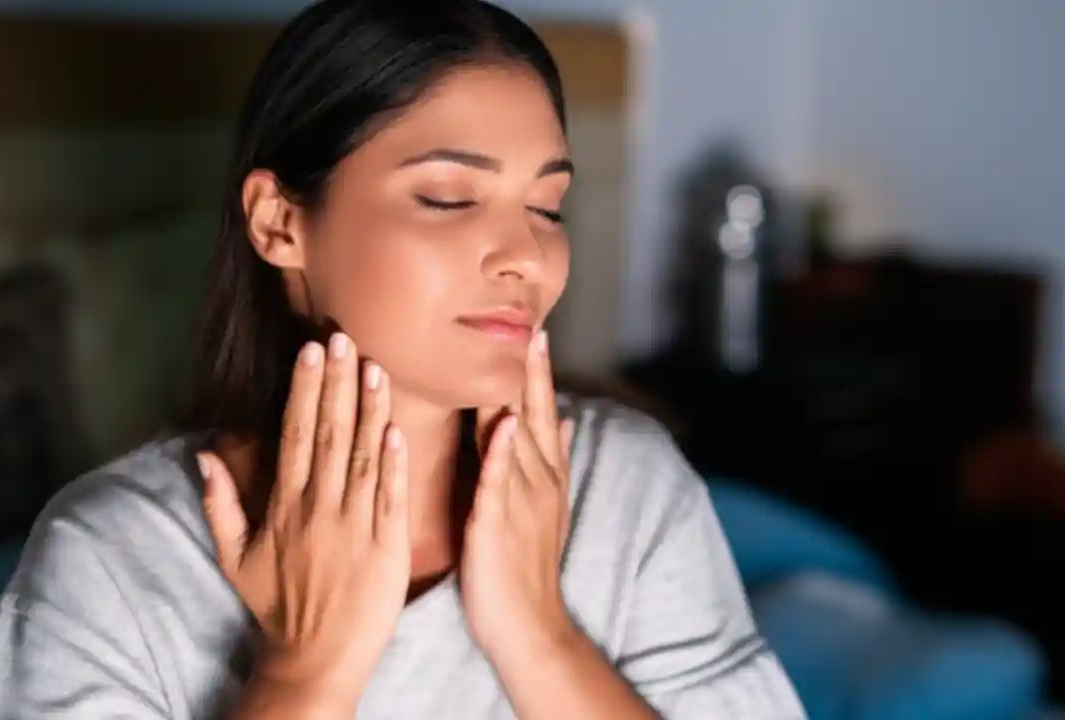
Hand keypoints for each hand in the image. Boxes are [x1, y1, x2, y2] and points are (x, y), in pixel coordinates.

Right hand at [196, 333, 410, 707]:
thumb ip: (220, 504)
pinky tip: (397, 430)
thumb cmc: (279, 606)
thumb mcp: (236, 557)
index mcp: (284, 507)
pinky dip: (394, 464)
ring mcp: (354, 527)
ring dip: (368, 410)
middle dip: (335, 384)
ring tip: (374, 366)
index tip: (309, 350)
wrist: (317, 659)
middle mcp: (318, 510)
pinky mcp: (388, 547)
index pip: (294, 435)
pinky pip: (391, 498)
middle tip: (342, 337)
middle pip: (328, 435)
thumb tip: (203, 454)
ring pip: (362, 458)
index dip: (303, 390)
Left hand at [460, 330, 576, 666]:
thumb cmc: (525, 566)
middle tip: (526, 323)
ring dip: (511, 395)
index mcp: (543, 474)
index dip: (538, 372)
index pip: (541, 411)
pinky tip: (505, 423)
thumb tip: (567, 418)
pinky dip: (503, 452)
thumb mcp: (546, 506)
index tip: (535, 330)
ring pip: (516, 437)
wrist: (529, 627)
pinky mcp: (497, 525)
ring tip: (510, 354)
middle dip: (529, 371)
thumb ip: (552, 459)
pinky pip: (499, 482)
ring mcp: (519, 501)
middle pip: (532, 414)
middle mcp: (537, 480)